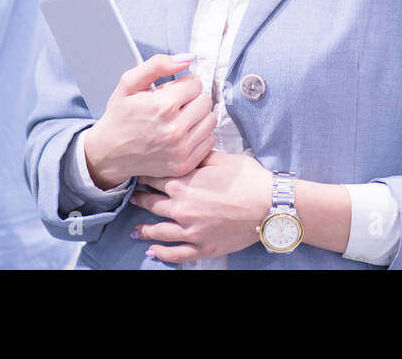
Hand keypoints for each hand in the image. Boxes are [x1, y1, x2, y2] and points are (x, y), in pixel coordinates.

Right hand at [83, 53, 215, 189]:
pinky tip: (181, 135)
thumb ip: (158, 65)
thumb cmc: (120, 116)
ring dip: (197, 117)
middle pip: (206, 101)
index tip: (170, 93)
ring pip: (210, 120)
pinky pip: (209, 142)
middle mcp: (175, 129)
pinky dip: (198, 136)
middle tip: (174, 106)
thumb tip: (187, 58)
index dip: (182, 85)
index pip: (196, 83)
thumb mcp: (129, 83)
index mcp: (163, 105)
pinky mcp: (184, 165)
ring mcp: (181, 149)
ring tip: (178, 119)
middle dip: (191, 99)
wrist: (108, 153)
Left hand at [130, 151, 273, 263]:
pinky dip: (162, 254)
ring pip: (159, 231)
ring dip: (144, 230)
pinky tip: (153, 252)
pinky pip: (177, 254)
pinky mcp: (203, 247)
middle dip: (140, 200)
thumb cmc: (248, 179)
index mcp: (184, 184)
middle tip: (133, 198)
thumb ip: (199, 155)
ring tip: (136, 230)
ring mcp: (191, 231)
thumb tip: (188, 148)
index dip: (145, 175)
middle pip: (152, 204)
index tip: (138, 174)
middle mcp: (181, 208)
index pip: (155, 178)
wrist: (268, 205)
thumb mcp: (221, 158)